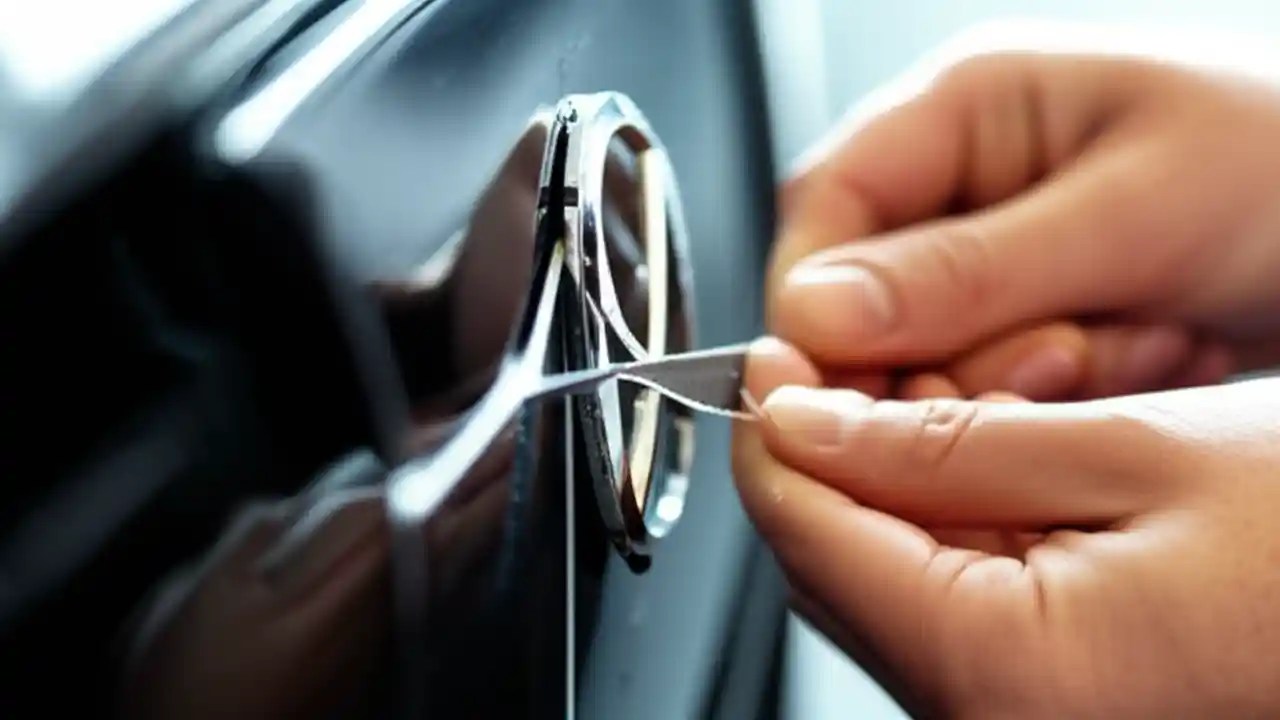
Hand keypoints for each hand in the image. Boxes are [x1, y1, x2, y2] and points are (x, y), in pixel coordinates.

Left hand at [735, 339, 1279, 717]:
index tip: (779, 353)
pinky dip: (949, 522)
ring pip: (882, 578)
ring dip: (898, 480)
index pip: (808, 535)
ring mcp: (1013, 718)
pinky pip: (945, 604)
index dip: (778, 431)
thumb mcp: (1138, 451)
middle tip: (882, 359)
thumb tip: (807, 422)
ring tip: (984, 398)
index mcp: (1004, 668)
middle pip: (833, 563)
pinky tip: (1010, 459)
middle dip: (837, 450)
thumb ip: (946, 446)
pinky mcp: (1041, 701)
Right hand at [768, 42, 1279, 398]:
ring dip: (1023, 381)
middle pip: (863, 299)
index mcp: (964, 106)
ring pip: (928, 356)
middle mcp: (961, 180)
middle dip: (949, 357)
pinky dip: (1060, 397)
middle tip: (1058, 364)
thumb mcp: (1131, 214)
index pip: (825, 210)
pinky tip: (1148, 354)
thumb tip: (817, 316)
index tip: (850, 384)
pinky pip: (991, 383)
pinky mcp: (1029, 316)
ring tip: (1141, 346)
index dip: (818, 308)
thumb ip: (968, 271)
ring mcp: (993, 254)